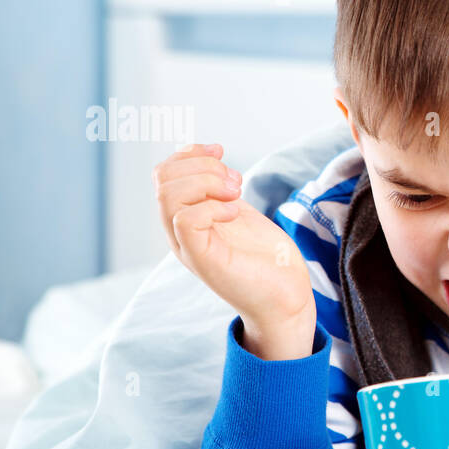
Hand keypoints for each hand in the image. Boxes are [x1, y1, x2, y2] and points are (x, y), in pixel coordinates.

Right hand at [153, 143, 314, 354]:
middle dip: (202, 166)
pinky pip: (186, 219)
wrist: (286, 297)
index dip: (190, 153)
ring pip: (168, 195)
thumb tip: (213, 152)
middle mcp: (179, 231)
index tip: (221, 151)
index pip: (164, 173)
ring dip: (207, 182)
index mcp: (185, 216)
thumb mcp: (238, 209)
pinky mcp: (201, 259)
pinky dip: (212, 207)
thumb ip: (219, 187)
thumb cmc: (266, 257)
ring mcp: (187, 246)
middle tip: (235, 183)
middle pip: (162, 179)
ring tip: (236, 194)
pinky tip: (234, 213)